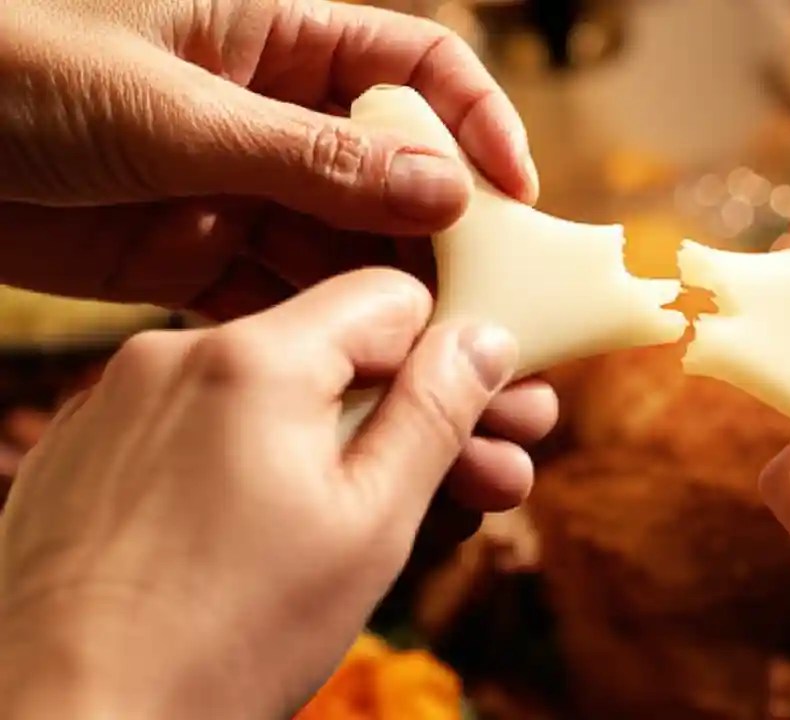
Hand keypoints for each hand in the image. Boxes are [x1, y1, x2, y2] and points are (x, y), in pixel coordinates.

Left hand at [0, 0, 535, 317]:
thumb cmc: (11, 69)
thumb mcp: (173, 111)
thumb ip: (312, 157)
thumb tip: (447, 190)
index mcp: (275, 38)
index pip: (414, 68)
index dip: (478, 123)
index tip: (519, 195)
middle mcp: (273, 116)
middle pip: (395, 174)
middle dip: (448, 238)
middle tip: (497, 308)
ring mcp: (238, 189)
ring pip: (345, 246)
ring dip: (394, 299)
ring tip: (445, 359)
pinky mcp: (196, 256)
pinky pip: (282, 296)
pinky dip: (323, 333)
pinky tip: (365, 373)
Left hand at [0, 269, 549, 718]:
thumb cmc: (230, 636)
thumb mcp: (370, 523)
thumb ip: (435, 413)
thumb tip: (485, 337)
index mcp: (253, 357)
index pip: (389, 298)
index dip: (454, 349)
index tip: (495, 406)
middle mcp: (174, 354)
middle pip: (332, 352)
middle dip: (418, 413)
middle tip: (489, 471)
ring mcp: (119, 404)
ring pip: (270, 396)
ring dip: (346, 445)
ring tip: (411, 518)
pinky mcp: (86, 455)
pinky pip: (202, 431)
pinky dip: (261, 464)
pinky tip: (303, 527)